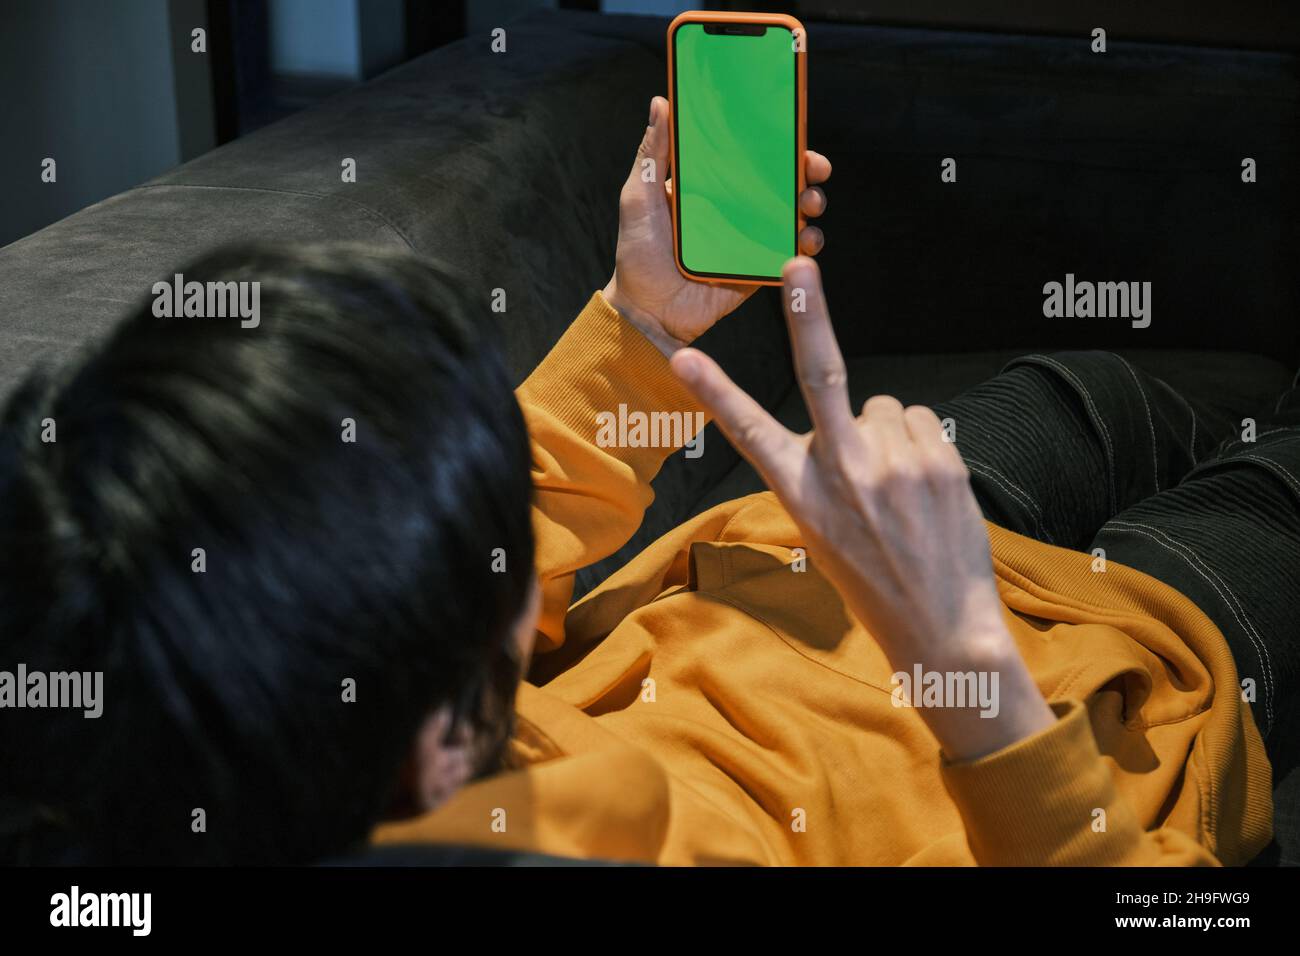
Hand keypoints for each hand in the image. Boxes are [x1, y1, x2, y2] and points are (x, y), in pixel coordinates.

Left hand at [603, 96, 831, 355]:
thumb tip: (662, 102)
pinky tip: (805, 240)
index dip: (774, 139)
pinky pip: (789, 252)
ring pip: (791, 213)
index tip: (792, 127)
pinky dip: (805, 244)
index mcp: (709, 184)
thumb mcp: (639, 197)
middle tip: (814, 167)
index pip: (748, 153)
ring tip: (809, 204)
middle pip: (779, 180)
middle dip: (805, 169)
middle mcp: (733, 207)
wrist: (647, 311)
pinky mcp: (758, 268)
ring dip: (810, 203)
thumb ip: (652, 153)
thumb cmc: (637, 253)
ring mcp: (749, 237)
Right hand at [669, 257, 1055, 759]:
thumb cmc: (875, 581)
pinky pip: (922, 422)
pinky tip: (923, 491)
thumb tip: (863, 415)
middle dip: (808, 313)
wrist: (940, 627)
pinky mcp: (937, 461)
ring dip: (890, 434)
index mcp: (800, 494)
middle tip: (798, 264)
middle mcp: (841, 471)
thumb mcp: (824, 535)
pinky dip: (921, 445)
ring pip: (887, 407)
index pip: (749, 432)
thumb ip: (830, 471)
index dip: (714, 391)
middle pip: (821, 374)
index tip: (681, 355)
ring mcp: (892, 463)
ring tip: (897, 489)